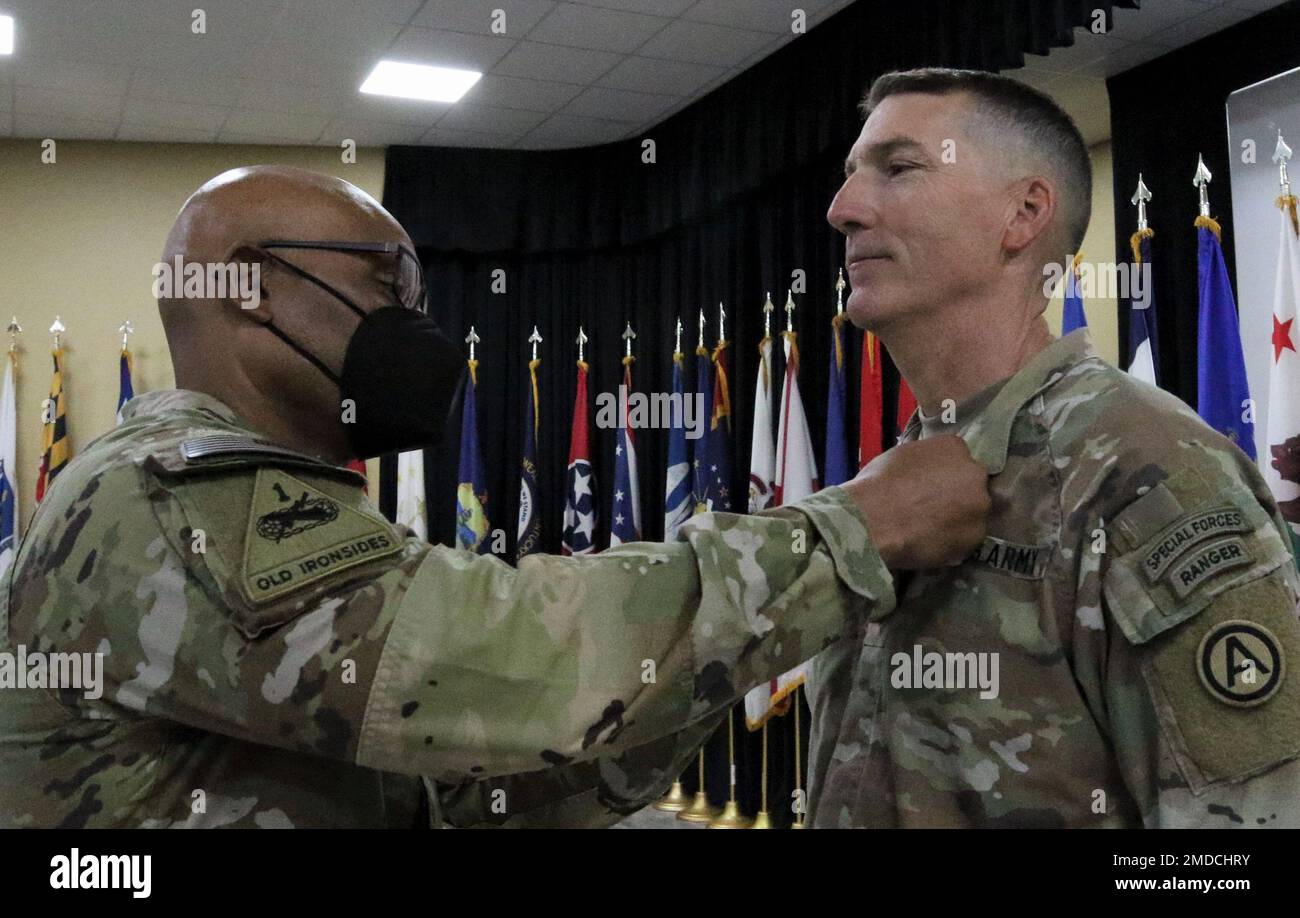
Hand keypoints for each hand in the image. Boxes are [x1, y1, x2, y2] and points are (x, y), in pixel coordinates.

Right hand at [840, 436, 990, 568]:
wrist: (873, 521)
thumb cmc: (878, 484)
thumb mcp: (901, 456)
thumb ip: (925, 461)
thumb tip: (927, 472)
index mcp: (955, 448)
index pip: (958, 459)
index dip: (943, 475)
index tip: (929, 486)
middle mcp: (975, 474)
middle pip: (971, 486)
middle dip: (956, 496)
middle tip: (930, 509)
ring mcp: (979, 507)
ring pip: (971, 515)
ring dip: (955, 521)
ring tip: (928, 531)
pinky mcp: (974, 538)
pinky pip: (964, 540)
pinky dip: (951, 543)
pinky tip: (929, 544)